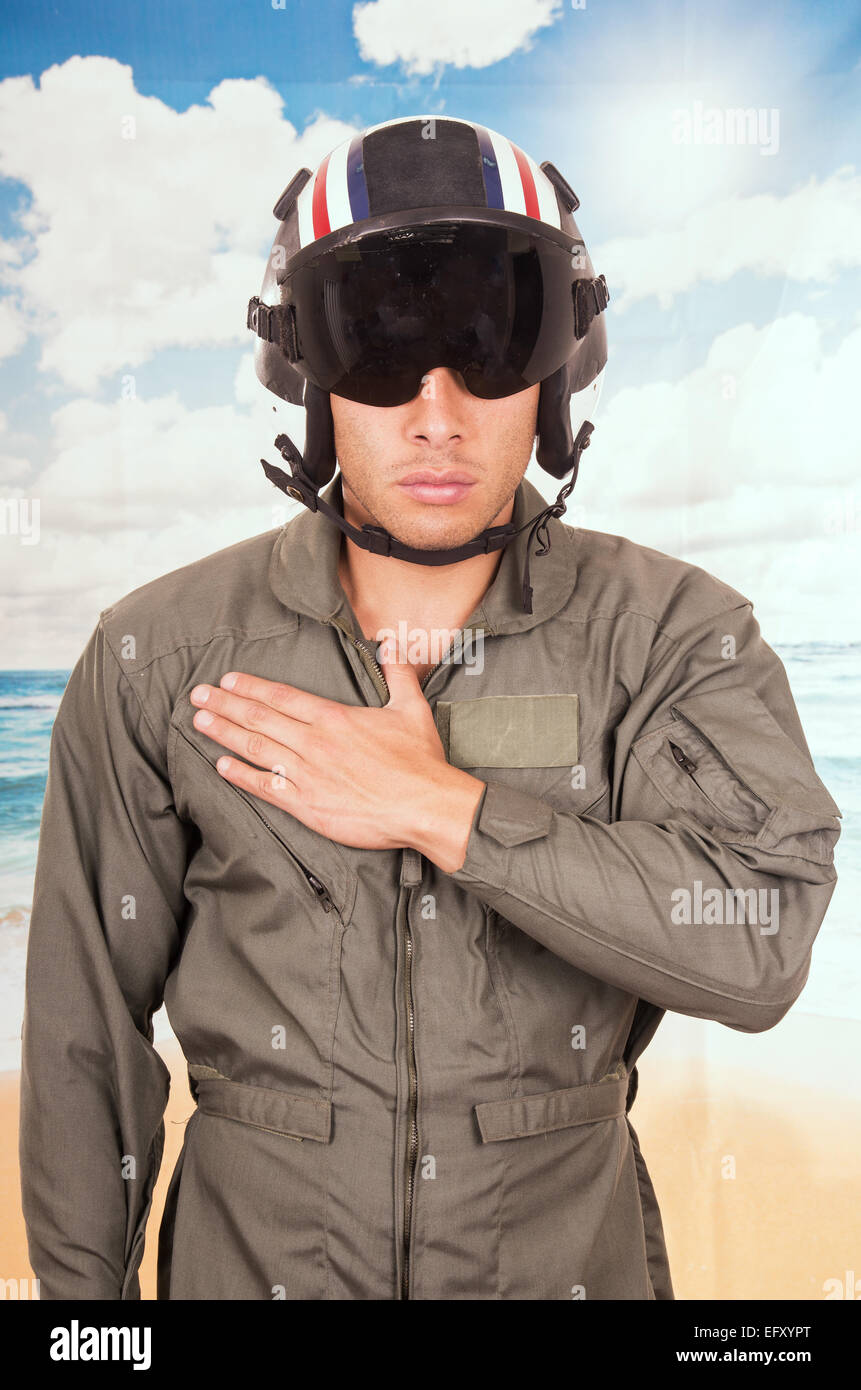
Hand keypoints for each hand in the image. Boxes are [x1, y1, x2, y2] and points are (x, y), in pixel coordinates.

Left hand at [188, 642, 484, 868]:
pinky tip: (221, 765)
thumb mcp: (412, 708)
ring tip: (200, 722)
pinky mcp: (307, 805)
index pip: (282, 697)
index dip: (251, 687)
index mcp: (334, 718)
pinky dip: (241, 775)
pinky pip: (266, 787)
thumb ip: (397, 673)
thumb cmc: (420, 761)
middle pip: (260, 718)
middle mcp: (314, 742)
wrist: (425, 806)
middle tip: (197, 696)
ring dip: (224, 733)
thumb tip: (390, 643)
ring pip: (257, 748)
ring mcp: (307, 774)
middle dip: (225, 705)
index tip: (227, 680)